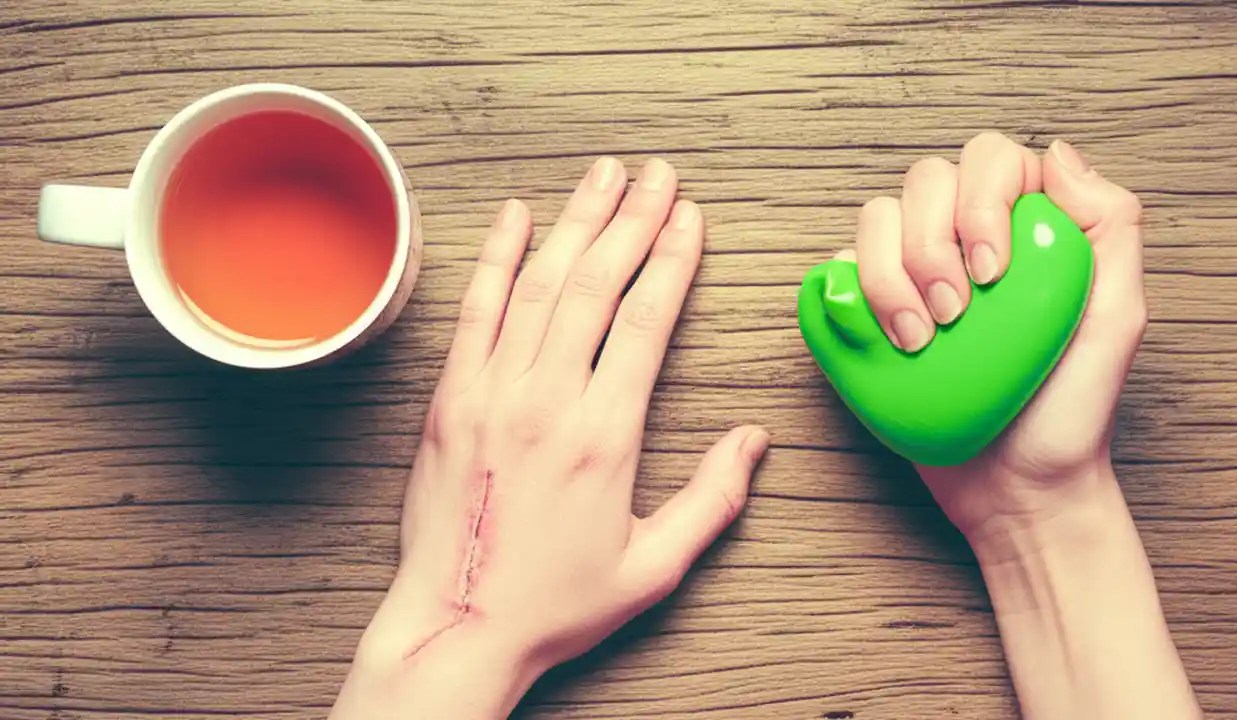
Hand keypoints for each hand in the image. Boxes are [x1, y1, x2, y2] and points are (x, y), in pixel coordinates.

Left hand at [330, 158, 769, 719]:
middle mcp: (547, 401)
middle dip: (633, 220)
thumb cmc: (556, 604)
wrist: (458, 626)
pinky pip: (476, 311)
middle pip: (595, 285)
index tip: (690, 217)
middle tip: (658, 174)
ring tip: (604, 175)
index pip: (646, 321)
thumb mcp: (654, 566)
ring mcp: (491, 394)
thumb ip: (712, 499)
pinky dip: (497, 258)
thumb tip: (755, 440)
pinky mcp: (449, 400)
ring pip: (539, 285)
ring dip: (576, 222)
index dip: (673, 260)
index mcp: (605, 436)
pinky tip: (516, 216)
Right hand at [845, 133, 1147, 539]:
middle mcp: (965, 237)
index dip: (980, 202)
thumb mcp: (1117, 316)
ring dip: (887, 277)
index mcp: (1026, 223)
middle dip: (929, 246)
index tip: (995, 274)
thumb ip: (1109, 224)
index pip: (989, 159)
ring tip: (919, 341)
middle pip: (923, 181)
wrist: (1017, 486)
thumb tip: (1055, 152)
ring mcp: (913, 273)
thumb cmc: (1069, 408)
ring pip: (874, 219)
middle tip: (956, 317)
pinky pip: (837, 272)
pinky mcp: (869, 312)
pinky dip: (850, 297)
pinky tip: (882, 340)